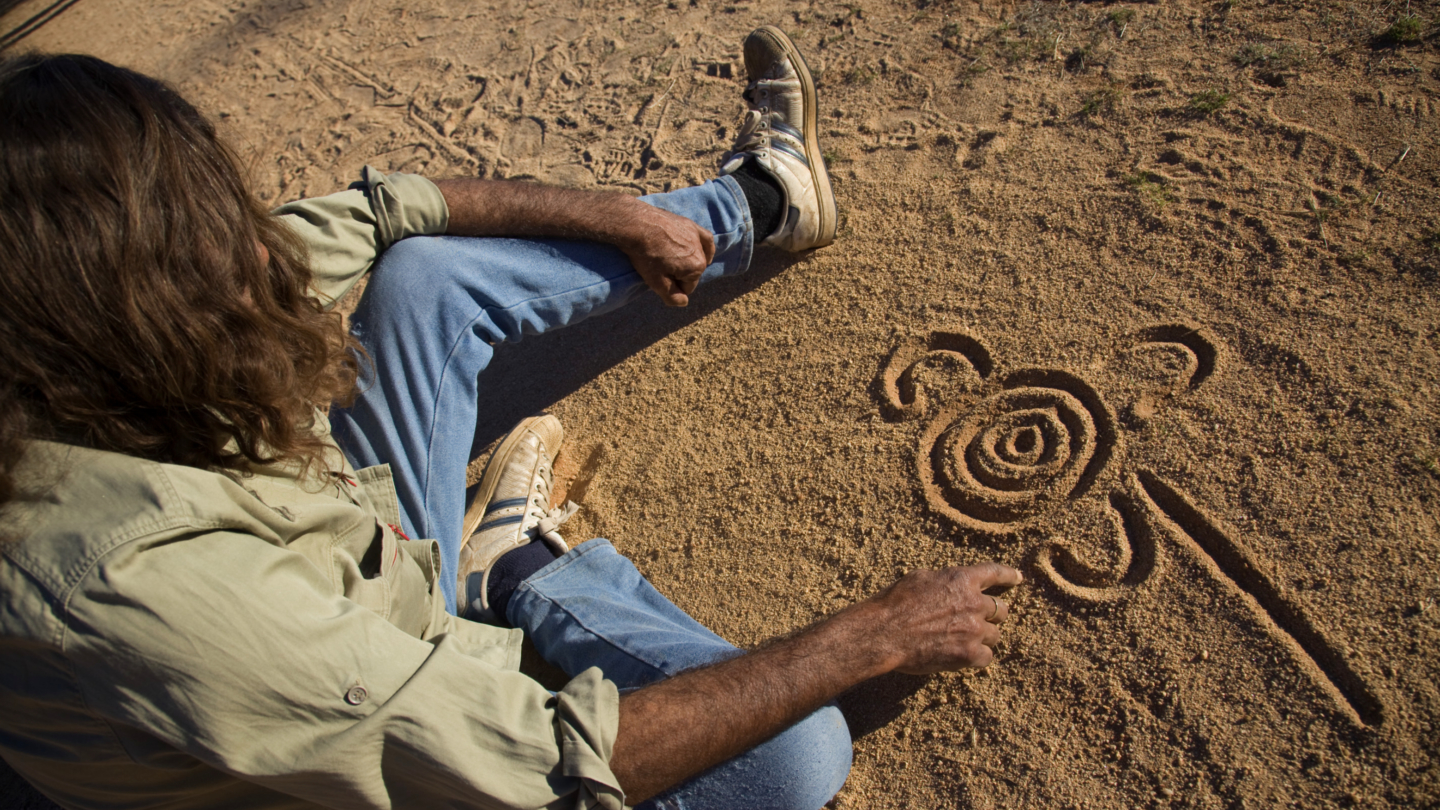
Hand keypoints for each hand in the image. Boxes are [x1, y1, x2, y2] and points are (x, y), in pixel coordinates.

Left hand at [615, 200, 714, 306]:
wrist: (636, 225)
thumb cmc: (646, 255)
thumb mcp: (656, 282)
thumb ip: (672, 296)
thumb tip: (684, 303)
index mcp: (696, 268)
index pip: (688, 287)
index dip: (673, 286)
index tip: (659, 277)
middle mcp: (701, 252)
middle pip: (693, 272)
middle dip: (680, 273)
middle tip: (660, 266)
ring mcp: (697, 237)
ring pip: (697, 257)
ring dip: (687, 261)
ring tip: (670, 260)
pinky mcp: (690, 225)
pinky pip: (706, 238)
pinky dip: (706, 248)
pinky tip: (705, 254)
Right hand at [870, 562, 1022, 673]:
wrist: (884, 633)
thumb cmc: (895, 603)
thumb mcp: (920, 578)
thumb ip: (944, 580)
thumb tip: (951, 585)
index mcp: (961, 579)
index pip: (995, 573)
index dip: (1009, 575)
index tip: (1018, 578)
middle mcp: (974, 603)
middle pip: (1001, 609)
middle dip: (992, 614)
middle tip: (977, 621)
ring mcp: (974, 630)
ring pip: (995, 635)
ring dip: (983, 637)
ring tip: (963, 640)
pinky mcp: (969, 654)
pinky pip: (987, 657)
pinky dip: (977, 656)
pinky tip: (962, 656)